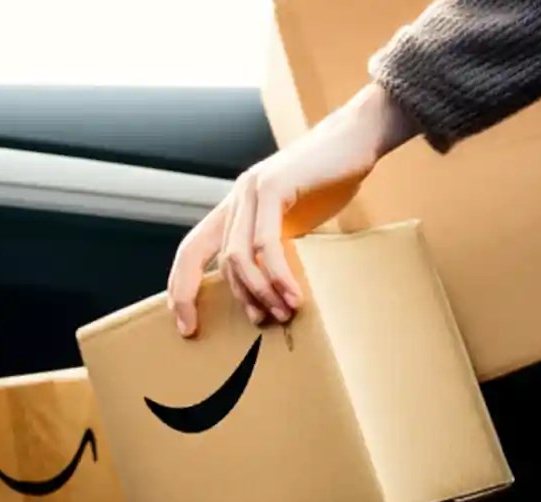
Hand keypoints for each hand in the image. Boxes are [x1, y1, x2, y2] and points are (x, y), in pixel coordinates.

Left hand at [167, 84, 420, 336]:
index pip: (193, 250)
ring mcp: (253, 189)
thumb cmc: (331, 181)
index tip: (186, 325)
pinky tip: (292, 295)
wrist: (358, 137)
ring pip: (239, 256)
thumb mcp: (296, 219)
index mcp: (236, 207)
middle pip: (211, 257)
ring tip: (280, 314)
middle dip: (225, 297)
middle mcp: (237, 197)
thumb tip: (269, 295)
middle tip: (252, 325)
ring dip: (259, 291)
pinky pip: (267, 243)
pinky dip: (278, 275)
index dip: (182, 288)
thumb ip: (276, 246)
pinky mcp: (275, 187)